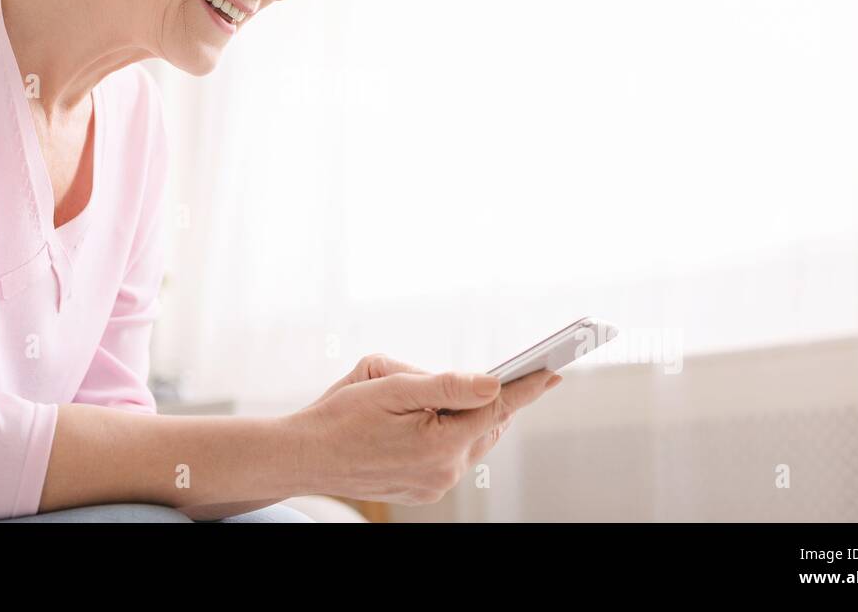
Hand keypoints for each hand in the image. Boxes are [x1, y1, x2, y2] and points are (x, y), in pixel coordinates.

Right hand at [290, 364, 563, 505]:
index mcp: (439, 444)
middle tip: (526, 371)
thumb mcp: (389, 384)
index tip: (555, 370)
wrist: (302, 456)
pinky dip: (454, 431)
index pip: (497, 407)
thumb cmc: (340, 414)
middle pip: (488, 425)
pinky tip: (442, 414)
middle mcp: (443, 471)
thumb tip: (492, 383)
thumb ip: (445, 384)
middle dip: (499, 398)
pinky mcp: (423, 488)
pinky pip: (453, 454)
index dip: (528, 386)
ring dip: (473, 414)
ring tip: (476, 389)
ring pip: (471, 440)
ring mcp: (434, 484)